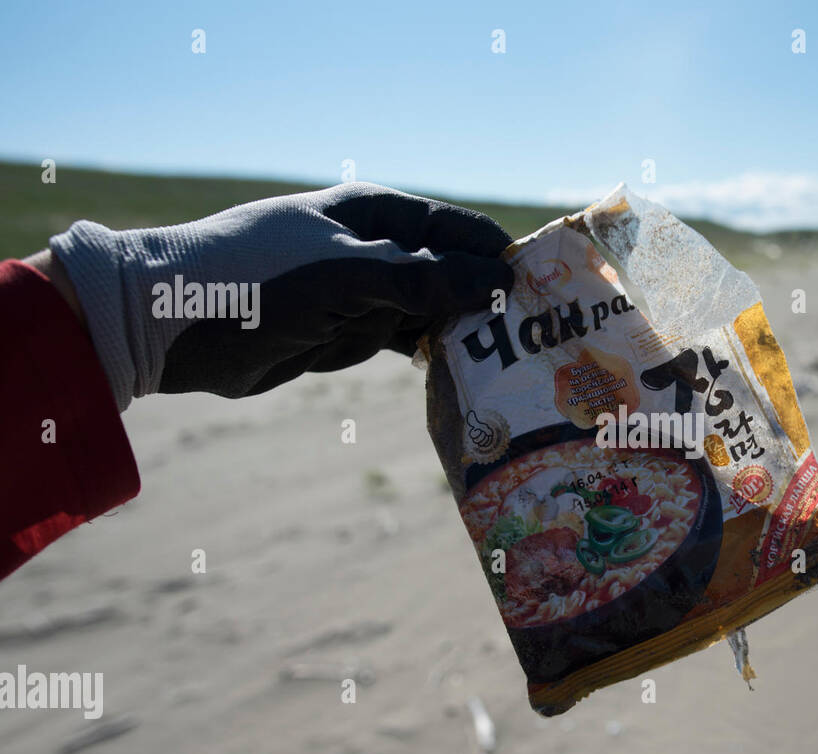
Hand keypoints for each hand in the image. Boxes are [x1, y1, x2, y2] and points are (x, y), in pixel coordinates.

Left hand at [48, 183, 514, 409]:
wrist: (173, 326)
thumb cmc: (257, 281)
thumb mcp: (347, 275)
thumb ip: (423, 279)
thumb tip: (499, 283)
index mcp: (375, 215)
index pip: (457, 228)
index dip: (499, 256)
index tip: (544, 290)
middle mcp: (375, 250)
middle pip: (450, 271)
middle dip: (489, 300)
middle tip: (538, 339)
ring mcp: (362, 293)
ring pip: (430, 310)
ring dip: (463, 333)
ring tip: (511, 363)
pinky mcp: (346, 333)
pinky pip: (403, 341)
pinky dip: (429, 355)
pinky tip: (462, 375)